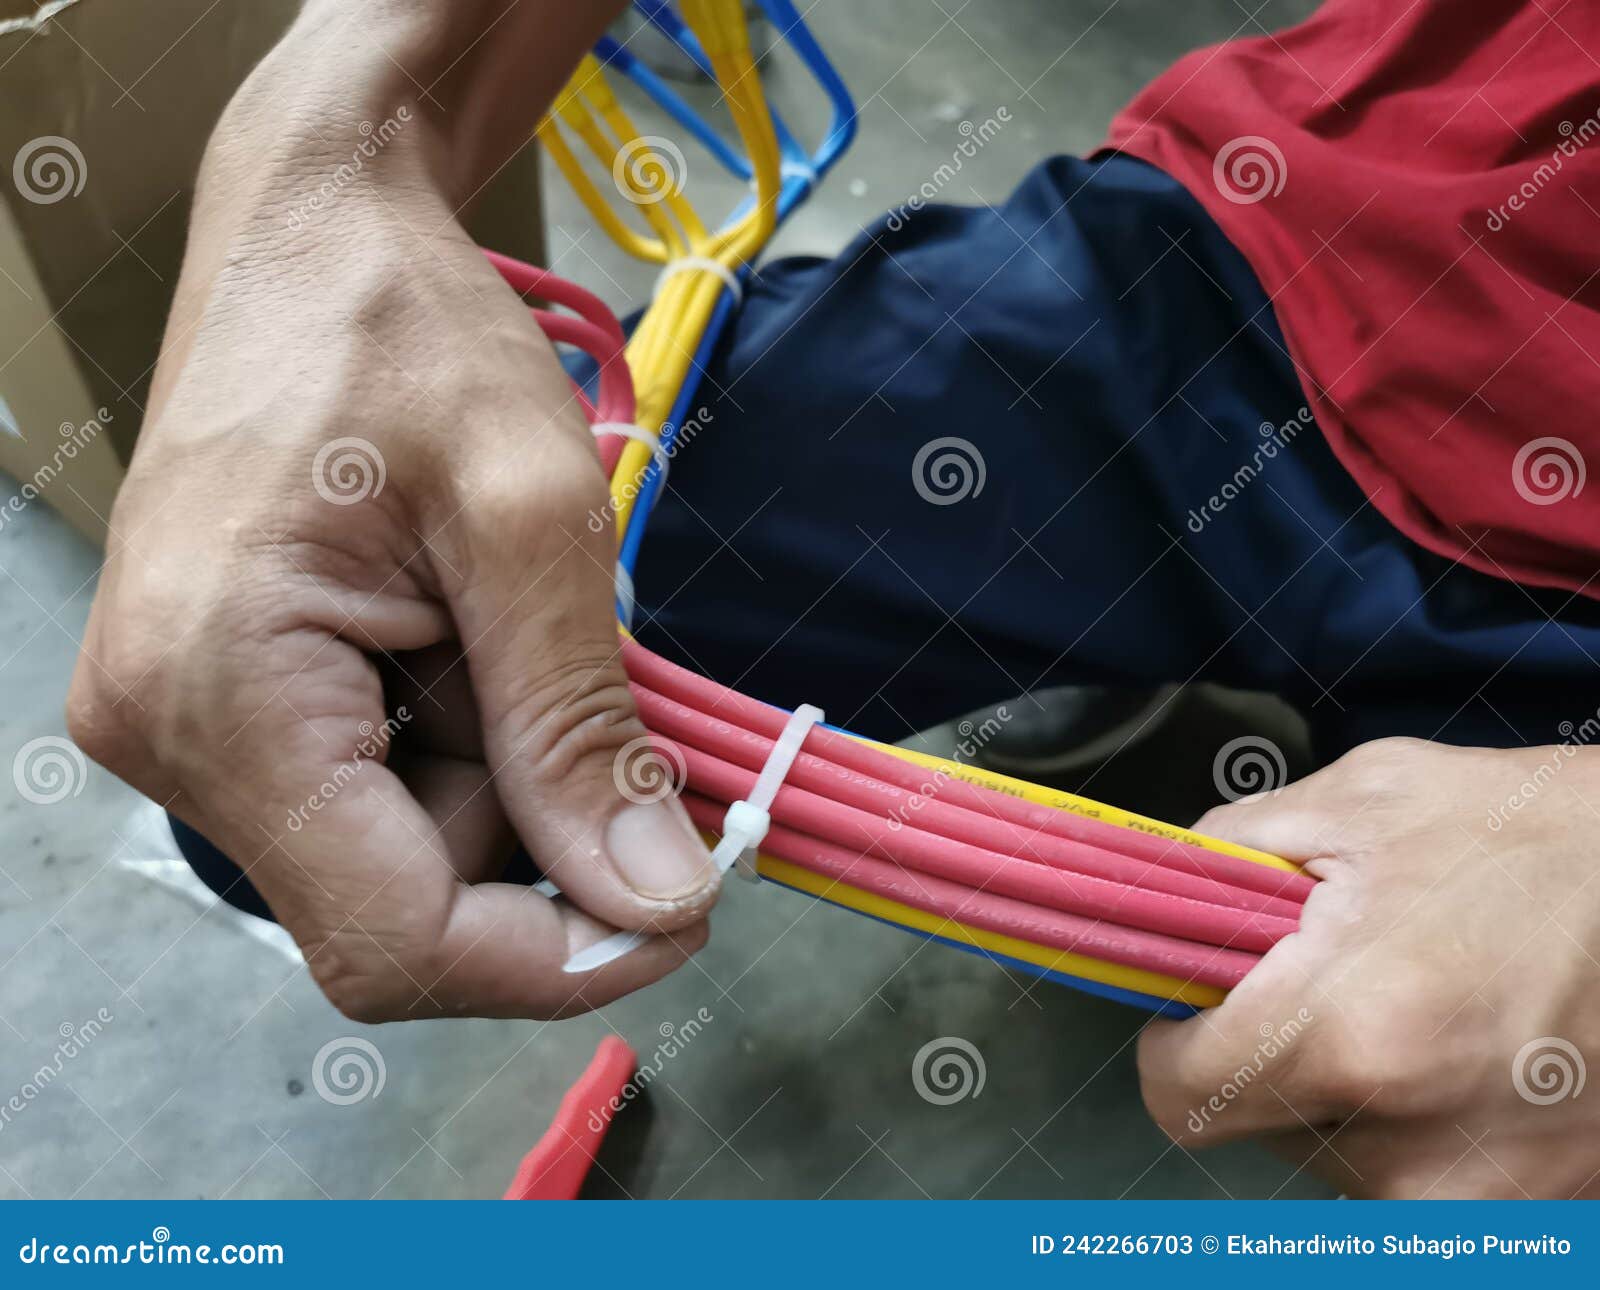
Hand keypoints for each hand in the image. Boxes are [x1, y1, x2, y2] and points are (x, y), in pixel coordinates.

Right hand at [67, 0, 716, 1022]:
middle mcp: (170, 737)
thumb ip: (582, 726)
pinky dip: (465, 748)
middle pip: (403, 910)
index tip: (686, 904)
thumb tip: (656, 899)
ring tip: (507, 622)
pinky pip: (374, 799)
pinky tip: (467, 638)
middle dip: (537, 835)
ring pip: (401, 859)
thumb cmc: (403, 332)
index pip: (393, 940)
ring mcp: (189, 729)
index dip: (558, 958)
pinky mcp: (228, 710)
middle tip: (597, 691)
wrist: (315, 238)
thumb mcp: (531, 516)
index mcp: (222, 693)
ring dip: (505, 778)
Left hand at [1139, 736, 1599, 1197]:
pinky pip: (1419, 1180)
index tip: (1192, 1011)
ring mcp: (1479, 1201)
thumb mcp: (1367, 797)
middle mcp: (1408, 1146)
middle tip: (1330, 985)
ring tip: (1421, 1009)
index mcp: (1351, 1034)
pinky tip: (1466, 1057)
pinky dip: (1421, 1126)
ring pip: (1339, 1158)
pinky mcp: (1536, 1221)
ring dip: (1351, 1094)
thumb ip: (1236, 845)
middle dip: (1270, 1057)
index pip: (1185, 1098)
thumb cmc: (1537, 834)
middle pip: (1262, 1128)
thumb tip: (1169, 888)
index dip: (1174, 1046)